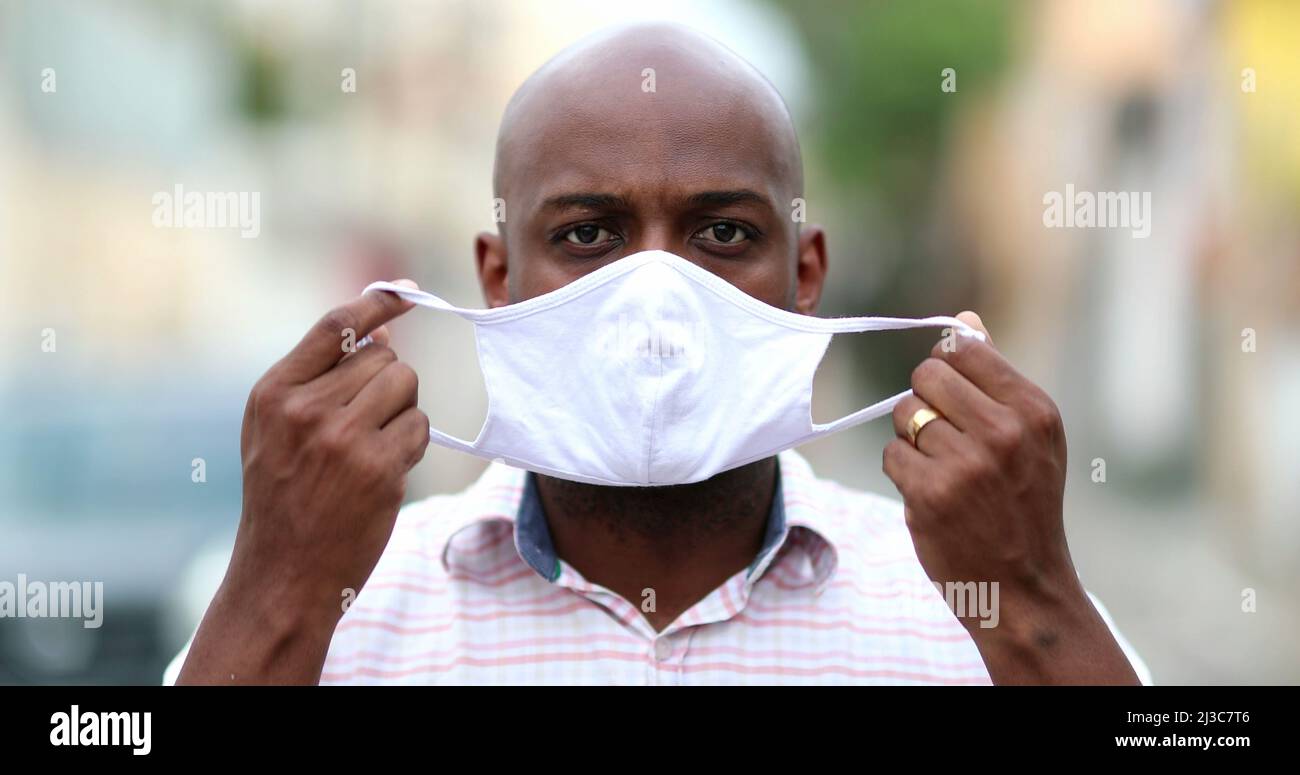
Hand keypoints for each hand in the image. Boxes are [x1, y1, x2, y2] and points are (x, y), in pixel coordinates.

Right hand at [178, 282, 428, 683]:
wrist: (282, 576)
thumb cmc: (284, 500)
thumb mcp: (275, 432)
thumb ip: (318, 380)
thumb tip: (380, 333)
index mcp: (274, 393)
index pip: (336, 326)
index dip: (378, 303)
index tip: (406, 292)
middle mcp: (305, 409)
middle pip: (382, 357)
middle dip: (386, 384)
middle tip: (366, 424)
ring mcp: (343, 438)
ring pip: (406, 384)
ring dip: (402, 410)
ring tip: (372, 447)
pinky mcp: (379, 468)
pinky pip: (419, 426)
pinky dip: (411, 444)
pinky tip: (383, 471)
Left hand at [882, 312, 1138, 683]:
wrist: (1025, 586)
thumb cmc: (1024, 504)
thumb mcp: (1031, 437)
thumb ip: (995, 376)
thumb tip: (965, 321)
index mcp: (1033, 409)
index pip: (961, 350)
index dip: (948, 373)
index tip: (959, 402)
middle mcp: (1004, 431)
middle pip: (925, 375)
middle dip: (926, 403)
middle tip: (948, 440)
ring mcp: (966, 464)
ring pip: (903, 415)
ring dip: (914, 442)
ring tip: (946, 472)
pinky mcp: (930, 494)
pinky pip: (891, 455)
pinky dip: (903, 474)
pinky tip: (932, 496)